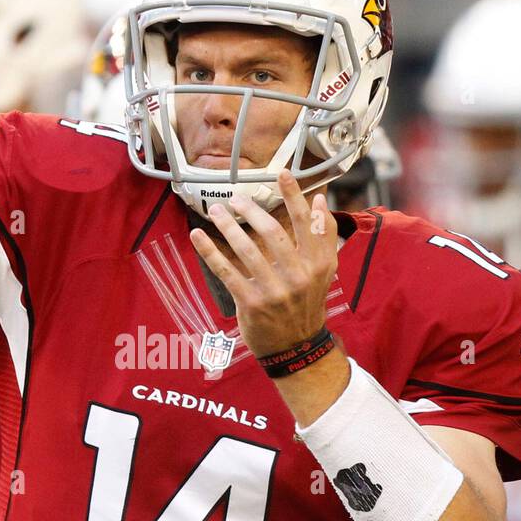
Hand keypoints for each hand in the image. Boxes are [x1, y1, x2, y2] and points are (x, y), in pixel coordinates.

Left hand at [189, 170, 337, 358]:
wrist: (296, 347)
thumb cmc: (305, 302)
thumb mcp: (323, 272)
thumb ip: (323, 236)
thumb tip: (319, 199)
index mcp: (319, 264)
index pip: (307, 222)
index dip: (294, 196)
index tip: (282, 173)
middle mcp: (299, 276)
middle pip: (273, 232)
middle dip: (251, 210)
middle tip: (235, 198)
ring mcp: (274, 290)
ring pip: (247, 249)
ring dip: (228, 225)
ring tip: (216, 210)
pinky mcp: (251, 302)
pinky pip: (226, 271)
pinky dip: (209, 251)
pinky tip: (197, 235)